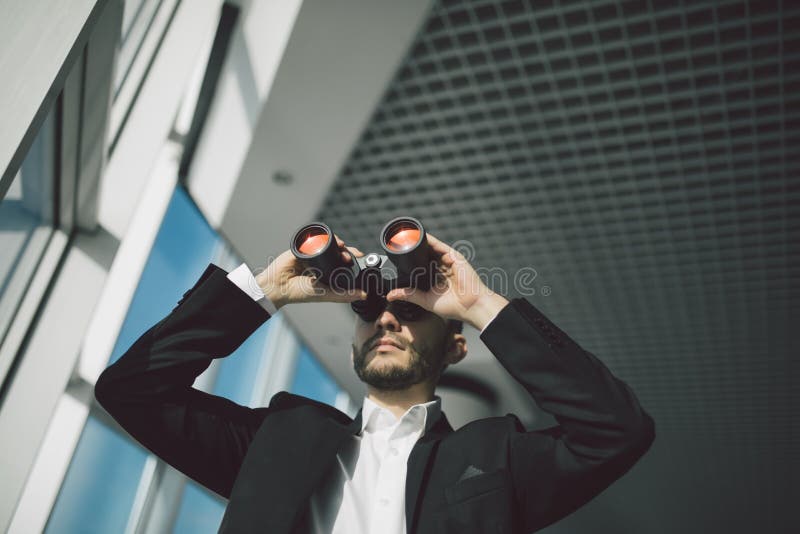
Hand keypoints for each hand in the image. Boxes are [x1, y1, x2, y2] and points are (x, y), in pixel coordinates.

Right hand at [255, 235, 366, 309]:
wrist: (278, 285)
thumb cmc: (299, 293)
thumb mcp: (325, 294)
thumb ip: (343, 295)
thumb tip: (363, 295)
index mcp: (326, 273)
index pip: (342, 263)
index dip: (351, 259)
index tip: (360, 257)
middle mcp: (320, 262)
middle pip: (337, 251)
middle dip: (346, 251)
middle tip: (350, 255)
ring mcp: (311, 253)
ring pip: (328, 243)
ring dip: (337, 242)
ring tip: (342, 247)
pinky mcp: (302, 247)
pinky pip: (314, 238)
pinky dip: (323, 237)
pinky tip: (330, 240)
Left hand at [386, 232, 508, 329]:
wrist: (471, 306)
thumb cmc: (453, 306)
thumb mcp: (425, 300)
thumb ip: (409, 295)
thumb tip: (390, 296)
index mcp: (435, 277)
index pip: (419, 265)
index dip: (409, 260)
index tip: (395, 256)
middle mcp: (441, 267)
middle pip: (424, 254)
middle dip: (412, 249)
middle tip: (396, 243)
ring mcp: (447, 261)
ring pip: (430, 248)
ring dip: (418, 242)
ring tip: (403, 236)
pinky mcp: (454, 257)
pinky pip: (439, 245)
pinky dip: (429, 240)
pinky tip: (418, 236)